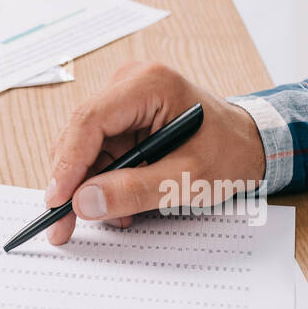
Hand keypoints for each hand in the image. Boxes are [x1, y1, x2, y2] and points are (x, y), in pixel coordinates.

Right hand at [44, 62, 265, 243]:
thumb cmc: (229, 152)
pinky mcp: (124, 117)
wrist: (250, 144)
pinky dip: (103, 180)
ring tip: (110, 217)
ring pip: (84, 147)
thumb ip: (134, 190)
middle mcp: (129, 84)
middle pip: (80, 134)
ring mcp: (123, 99)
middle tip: (64, 224)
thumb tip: (83, 202)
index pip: (89, 120)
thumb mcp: (187, 179)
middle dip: (71, 181)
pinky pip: (99, 151)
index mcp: (147, 84)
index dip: (68, 163)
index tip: (57, 200)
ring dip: (90, 185)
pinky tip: (119, 204)